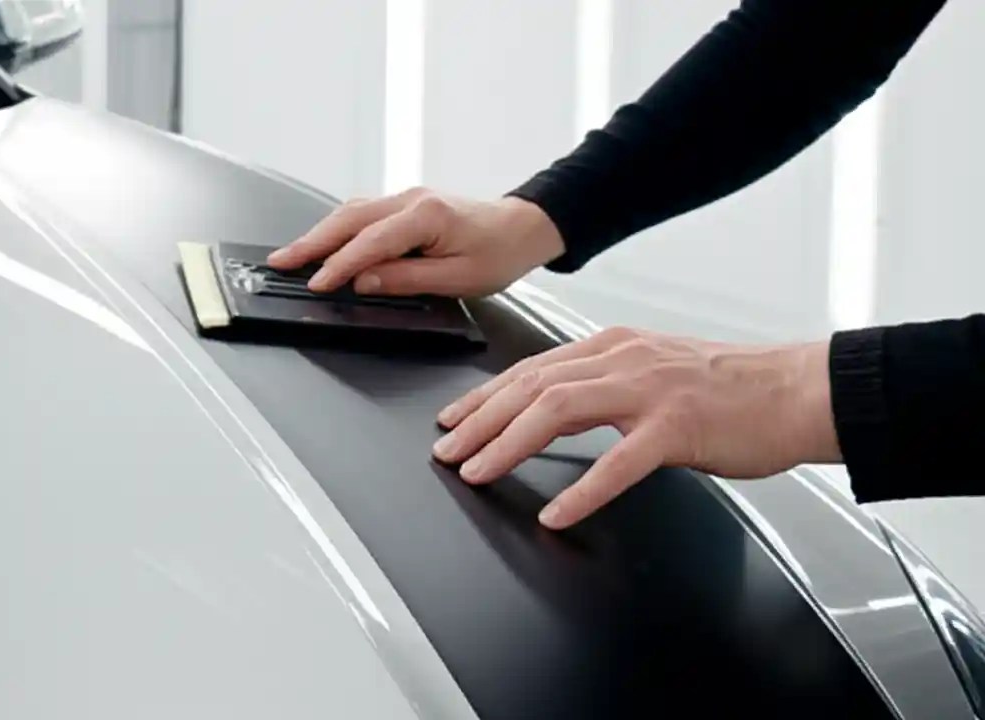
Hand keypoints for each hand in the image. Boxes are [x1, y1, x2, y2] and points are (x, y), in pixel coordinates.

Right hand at [266, 187, 564, 296]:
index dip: (340, 265)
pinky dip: (337, 227)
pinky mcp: (405, 204)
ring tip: (291, 254)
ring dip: (319, 233)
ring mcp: (406, 197)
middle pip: (350, 218)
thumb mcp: (458, 278)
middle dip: (311, 241)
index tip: (317, 283)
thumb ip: (407, 278)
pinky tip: (322, 241)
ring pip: (351, 212)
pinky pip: (363, 212)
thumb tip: (364, 281)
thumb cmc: (499, 252)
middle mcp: (411, 199)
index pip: (371, 242)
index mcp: (427, 215)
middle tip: (281, 262)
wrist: (523, 226)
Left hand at [431, 327, 840, 528]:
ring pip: (559, 411)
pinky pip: (619, 463)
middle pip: (532, 387)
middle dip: (480, 421)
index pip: (532, 369)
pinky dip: (582, 491)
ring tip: (477, 472)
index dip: (484, 396)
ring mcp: (650, 390)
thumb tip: (556, 408)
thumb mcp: (655, 369)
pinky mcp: (678, 427)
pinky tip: (555, 514)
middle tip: (446, 450)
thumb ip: (607, 383)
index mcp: (615, 347)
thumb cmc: (731, 387)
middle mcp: (624, 360)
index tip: (452, 420)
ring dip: (509, 445)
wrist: (798, 390)